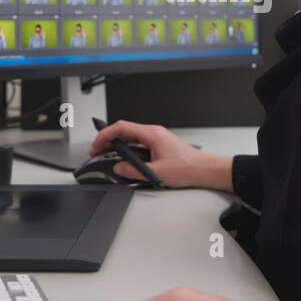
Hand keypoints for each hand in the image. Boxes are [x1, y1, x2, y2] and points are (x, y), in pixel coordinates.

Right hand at [87, 120, 228, 189]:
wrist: (204, 170)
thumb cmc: (187, 168)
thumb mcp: (156, 172)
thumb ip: (133, 170)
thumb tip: (118, 167)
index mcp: (151, 134)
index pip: (121, 128)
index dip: (105, 135)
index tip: (96, 145)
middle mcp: (153, 132)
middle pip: (124, 130)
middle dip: (107, 140)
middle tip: (96, 151)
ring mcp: (156, 138)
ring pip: (130, 136)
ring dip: (117, 144)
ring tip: (106, 155)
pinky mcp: (159, 145)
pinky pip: (138, 142)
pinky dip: (127, 148)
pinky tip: (123, 158)